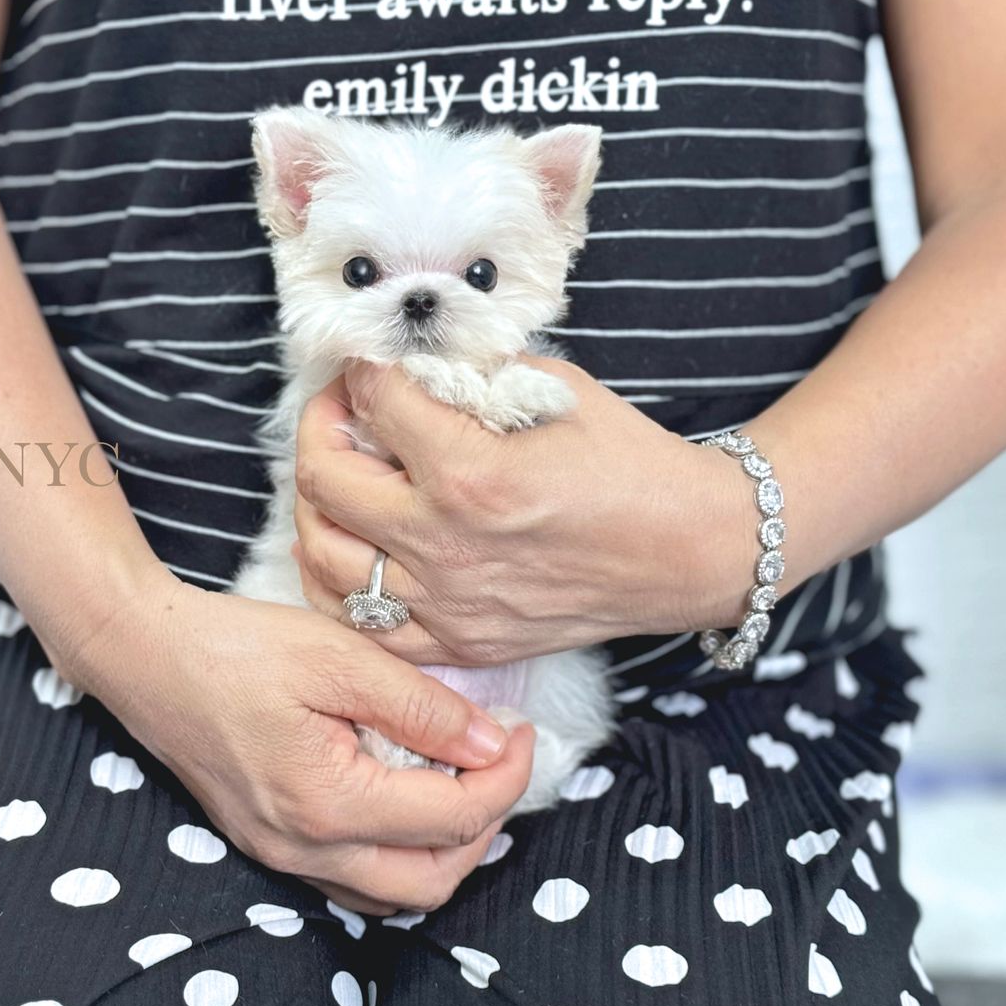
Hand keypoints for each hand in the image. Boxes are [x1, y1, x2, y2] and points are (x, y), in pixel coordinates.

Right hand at [49, 565, 537, 915]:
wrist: (143, 654)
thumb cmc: (234, 647)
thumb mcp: (339, 657)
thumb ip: (422, 707)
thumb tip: (491, 744)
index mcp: (329, 803)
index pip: (454, 817)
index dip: (506, 776)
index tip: (519, 729)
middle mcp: (305, 849)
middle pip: (432, 881)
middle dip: (486, 827)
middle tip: (499, 763)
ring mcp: (281, 855)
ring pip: (392, 894)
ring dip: (443, 852)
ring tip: (460, 783)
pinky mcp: (267, 844)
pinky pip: (352, 881)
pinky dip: (396, 855)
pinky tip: (404, 799)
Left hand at [292, 358, 757, 666]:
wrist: (688, 549)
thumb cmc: (629, 463)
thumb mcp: (554, 388)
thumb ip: (470, 375)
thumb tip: (409, 361)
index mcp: (468, 474)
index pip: (373, 402)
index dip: (361, 370)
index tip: (368, 365)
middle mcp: (444, 545)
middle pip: (324, 480)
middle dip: (322, 428)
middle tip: (343, 411)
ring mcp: (447, 604)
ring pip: (324, 557)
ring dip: (317, 506)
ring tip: (340, 477)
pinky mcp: (460, 643)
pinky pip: (360, 624)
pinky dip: (338, 583)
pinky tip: (351, 548)